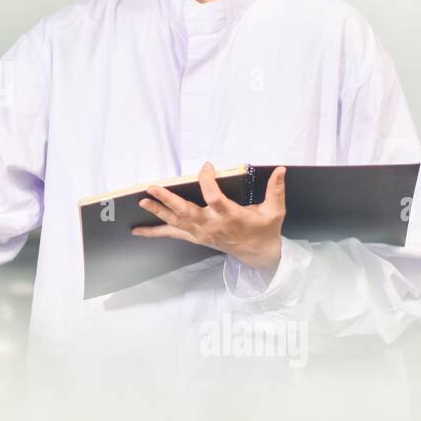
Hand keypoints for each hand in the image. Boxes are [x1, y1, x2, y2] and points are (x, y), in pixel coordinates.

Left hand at [132, 162, 286, 274]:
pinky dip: (155, 232)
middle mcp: (212, 226)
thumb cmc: (265, 230)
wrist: (258, 255)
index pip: (214, 198)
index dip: (208, 181)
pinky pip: (173, 234)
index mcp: (230, 217)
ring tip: (143, 201)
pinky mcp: (196, 237)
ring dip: (158, 211)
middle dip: (168, 200)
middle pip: (187, 212)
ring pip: (177, 222)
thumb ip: (276, 190)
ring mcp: (202, 233)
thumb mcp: (275, 211)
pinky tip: (138, 231)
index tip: (206, 166)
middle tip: (153, 188)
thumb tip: (282, 169)